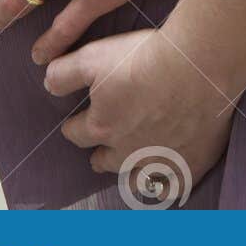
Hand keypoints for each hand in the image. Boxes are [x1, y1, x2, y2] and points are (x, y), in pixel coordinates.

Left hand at [46, 26, 232, 203]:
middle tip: (101, 144)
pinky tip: (163, 183)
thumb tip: (47, 85)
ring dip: (128, 171)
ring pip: (135, 178)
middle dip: (99, 152)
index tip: (75, 121)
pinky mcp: (189, 164)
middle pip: (104, 160)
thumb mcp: (93, 56)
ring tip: (129, 163)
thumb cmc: (145, 58)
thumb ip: (65, 73)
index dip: (74, 126)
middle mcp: (127, 151)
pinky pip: (170, 189)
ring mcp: (159, 161)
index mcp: (101, 126)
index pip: (76, 133)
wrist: (198, 65)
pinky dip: (163, 187)